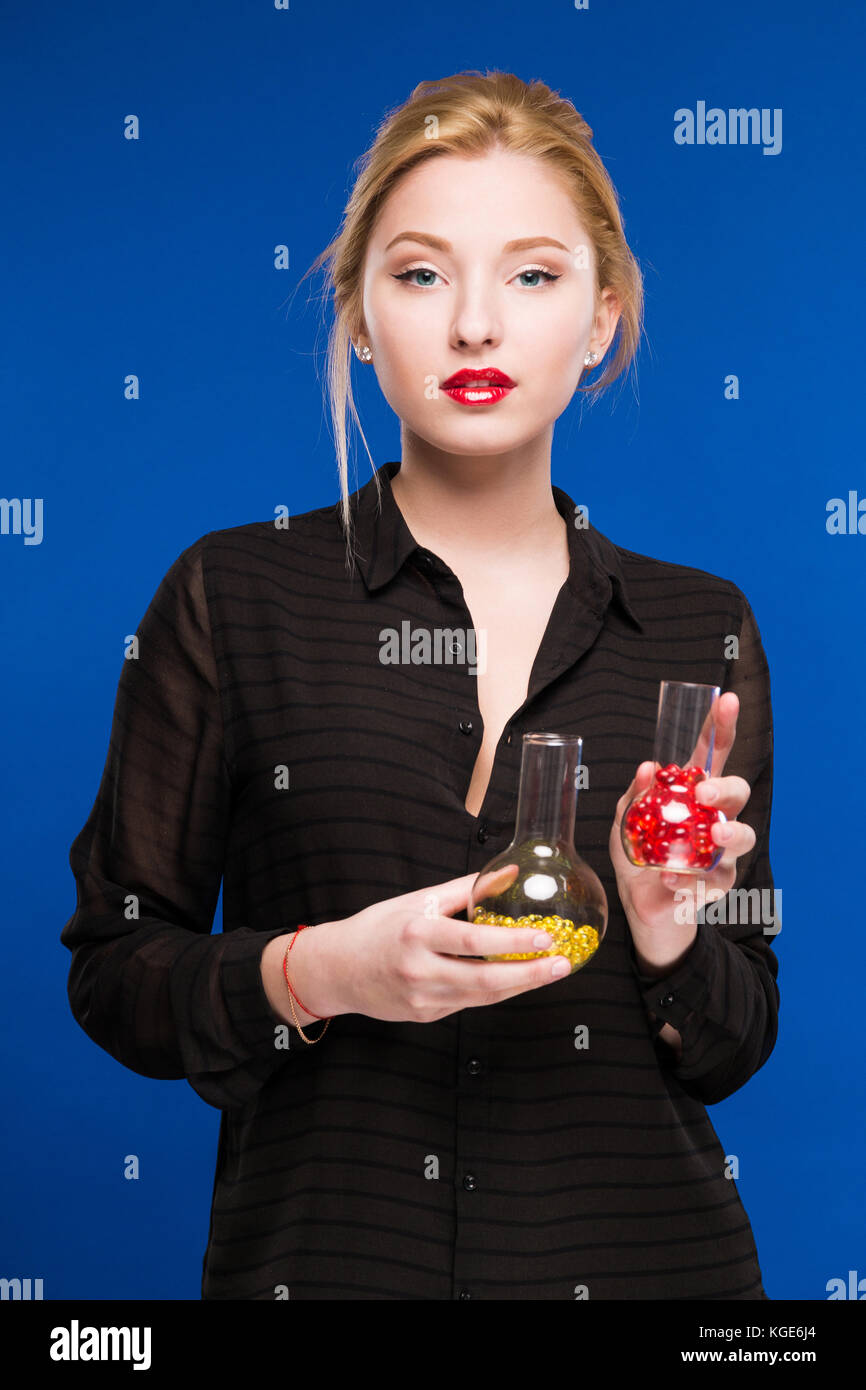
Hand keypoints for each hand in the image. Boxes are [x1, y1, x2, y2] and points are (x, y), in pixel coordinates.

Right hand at [285, 866, 575, 1024]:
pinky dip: (496, 991)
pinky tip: (516, 979)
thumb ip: (466, 889)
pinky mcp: (425, 1016)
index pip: (474, 940)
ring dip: (520, 985)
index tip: (545, 937)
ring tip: (549, 971)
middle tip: (561, 964)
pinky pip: (469, 1003)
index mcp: (417, 935)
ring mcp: (422, 999)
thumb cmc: (377, 929)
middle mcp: (419, 971)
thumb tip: (509, 873)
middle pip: (486, 979)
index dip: (513, 941)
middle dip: (530, 974)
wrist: (337, 970)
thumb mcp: (418, 901)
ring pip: (483, 996)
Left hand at [608, 692, 756, 977]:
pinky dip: (691, 880)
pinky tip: (670, 880)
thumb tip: (647, 768)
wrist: (641, 907)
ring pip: (744, 835)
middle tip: (705, 794)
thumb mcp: (624, 825)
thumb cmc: (637, 856)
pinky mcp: (717, 886)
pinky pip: (716, 880)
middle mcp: (714, 818)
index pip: (711, 756)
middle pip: (737, 792)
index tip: (727, 700)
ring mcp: (720, 852)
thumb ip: (633, 798)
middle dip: (726, 788)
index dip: (720, 728)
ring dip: (730, 835)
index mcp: (692, 795)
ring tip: (712, 837)